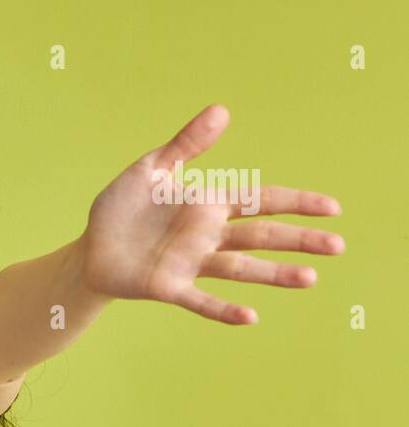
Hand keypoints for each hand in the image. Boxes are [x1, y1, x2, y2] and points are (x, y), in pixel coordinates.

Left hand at [77, 104, 343, 323]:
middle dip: (298, 240)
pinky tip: (250, 317)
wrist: (90, 247)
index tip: (332, 208)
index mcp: (207, 205)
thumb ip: (186, 144)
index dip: (295, 203)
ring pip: (240, 268)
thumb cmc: (122, 208)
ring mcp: (190, 263)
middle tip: (337, 246)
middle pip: (261, 236)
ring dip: (273, 273)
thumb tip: (222, 110)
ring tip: (309, 279)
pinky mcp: (168, 287)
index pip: (261, 200)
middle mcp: (207, 236)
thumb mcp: (151, 170)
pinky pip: (200, 299)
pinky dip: (223, 309)